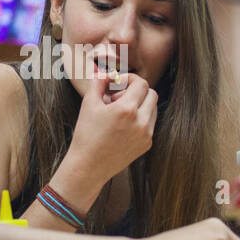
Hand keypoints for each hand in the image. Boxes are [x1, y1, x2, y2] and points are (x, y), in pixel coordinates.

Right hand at [64, 72, 157, 187]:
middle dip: (137, 91)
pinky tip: (123, 125)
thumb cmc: (86, 135)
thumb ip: (99, 82)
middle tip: (119, 98)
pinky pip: (150, 124)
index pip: (141, 83)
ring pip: (153, 109)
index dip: (130, 79)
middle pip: (152, 94)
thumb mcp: (88, 104)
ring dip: (141, 104)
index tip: (119, 84)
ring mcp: (146, 135)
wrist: (88, 167)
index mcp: (127, 110)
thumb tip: (108, 73)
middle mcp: (141, 122)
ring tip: (121, 112)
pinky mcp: (147, 145)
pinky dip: (141, 119)